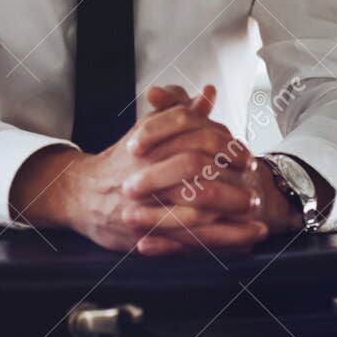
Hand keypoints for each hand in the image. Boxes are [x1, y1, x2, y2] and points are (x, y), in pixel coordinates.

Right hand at [10, 85, 295, 255]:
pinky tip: (244, 242)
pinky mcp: (143, 233)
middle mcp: (143, 167)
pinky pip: (187, 238)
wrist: (81, 195)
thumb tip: (208, 94)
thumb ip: (178, 112)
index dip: (225, 143)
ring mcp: (141, 201)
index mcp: (147, 139)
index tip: (247, 158)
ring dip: (230, 211)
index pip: (192, 131)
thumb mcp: (148, 132)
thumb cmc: (123, 161)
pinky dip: (220, 240)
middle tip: (253, 187)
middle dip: (229, 175)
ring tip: (255, 217)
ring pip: (191, 204)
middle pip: (193, 164)